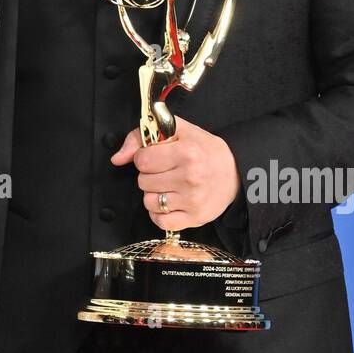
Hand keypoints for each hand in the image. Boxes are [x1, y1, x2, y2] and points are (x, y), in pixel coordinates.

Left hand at [110, 116, 238, 231]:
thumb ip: (142, 136)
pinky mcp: (194, 219)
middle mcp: (190, 177)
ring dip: (154, 194)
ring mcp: (192, 200)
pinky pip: (160, 221)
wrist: (235, 172)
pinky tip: (170, 202)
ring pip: (148, 202)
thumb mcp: (178, 131)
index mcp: (187, 152)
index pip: (142, 160)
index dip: (145, 157)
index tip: (157, 157)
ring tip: (169, 186)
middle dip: (150, 175)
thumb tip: (118, 158)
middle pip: (143, 182)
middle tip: (166, 171)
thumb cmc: (204, 150)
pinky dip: (159, 213)